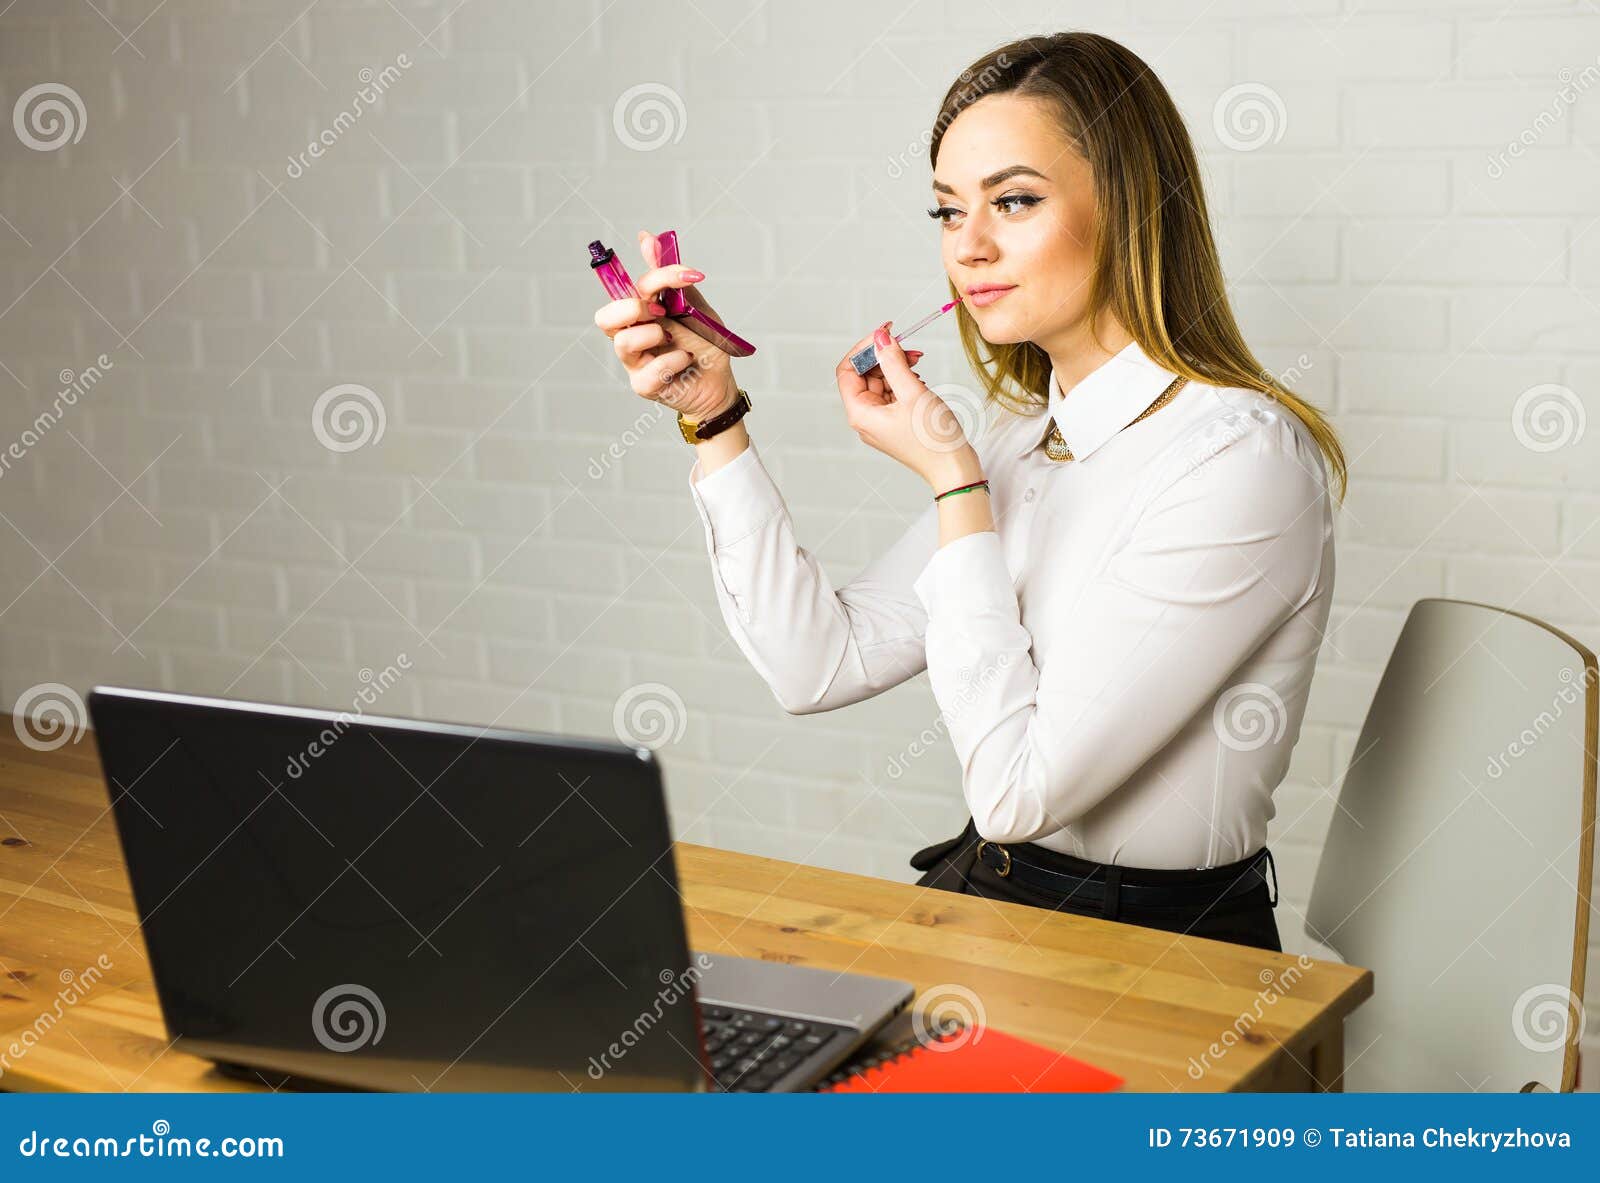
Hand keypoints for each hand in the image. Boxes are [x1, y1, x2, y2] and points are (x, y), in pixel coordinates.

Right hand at [592, 230, 737, 422]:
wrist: (720, 380)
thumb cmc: (704, 343)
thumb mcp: (692, 304)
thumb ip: (668, 277)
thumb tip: (646, 237)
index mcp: (639, 312)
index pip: (629, 288)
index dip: (657, 276)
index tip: (689, 275)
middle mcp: (631, 335)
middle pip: (604, 318)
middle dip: (632, 308)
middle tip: (661, 312)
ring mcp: (635, 362)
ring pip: (622, 342)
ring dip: (652, 334)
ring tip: (674, 337)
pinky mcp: (644, 385)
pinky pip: (646, 373)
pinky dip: (672, 362)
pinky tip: (686, 360)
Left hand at [835, 321, 976, 487]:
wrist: (953, 469)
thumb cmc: (933, 439)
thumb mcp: (913, 392)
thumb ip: (893, 362)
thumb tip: (880, 337)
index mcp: (860, 413)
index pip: (847, 370)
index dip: (863, 348)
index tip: (884, 332)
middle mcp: (865, 418)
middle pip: (863, 375)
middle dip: (884, 356)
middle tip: (907, 345)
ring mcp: (879, 421)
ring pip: (879, 382)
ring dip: (896, 367)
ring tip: (917, 362)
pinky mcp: (893, 422)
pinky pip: (891, 393)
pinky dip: (903, 380)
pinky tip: (919, 378)